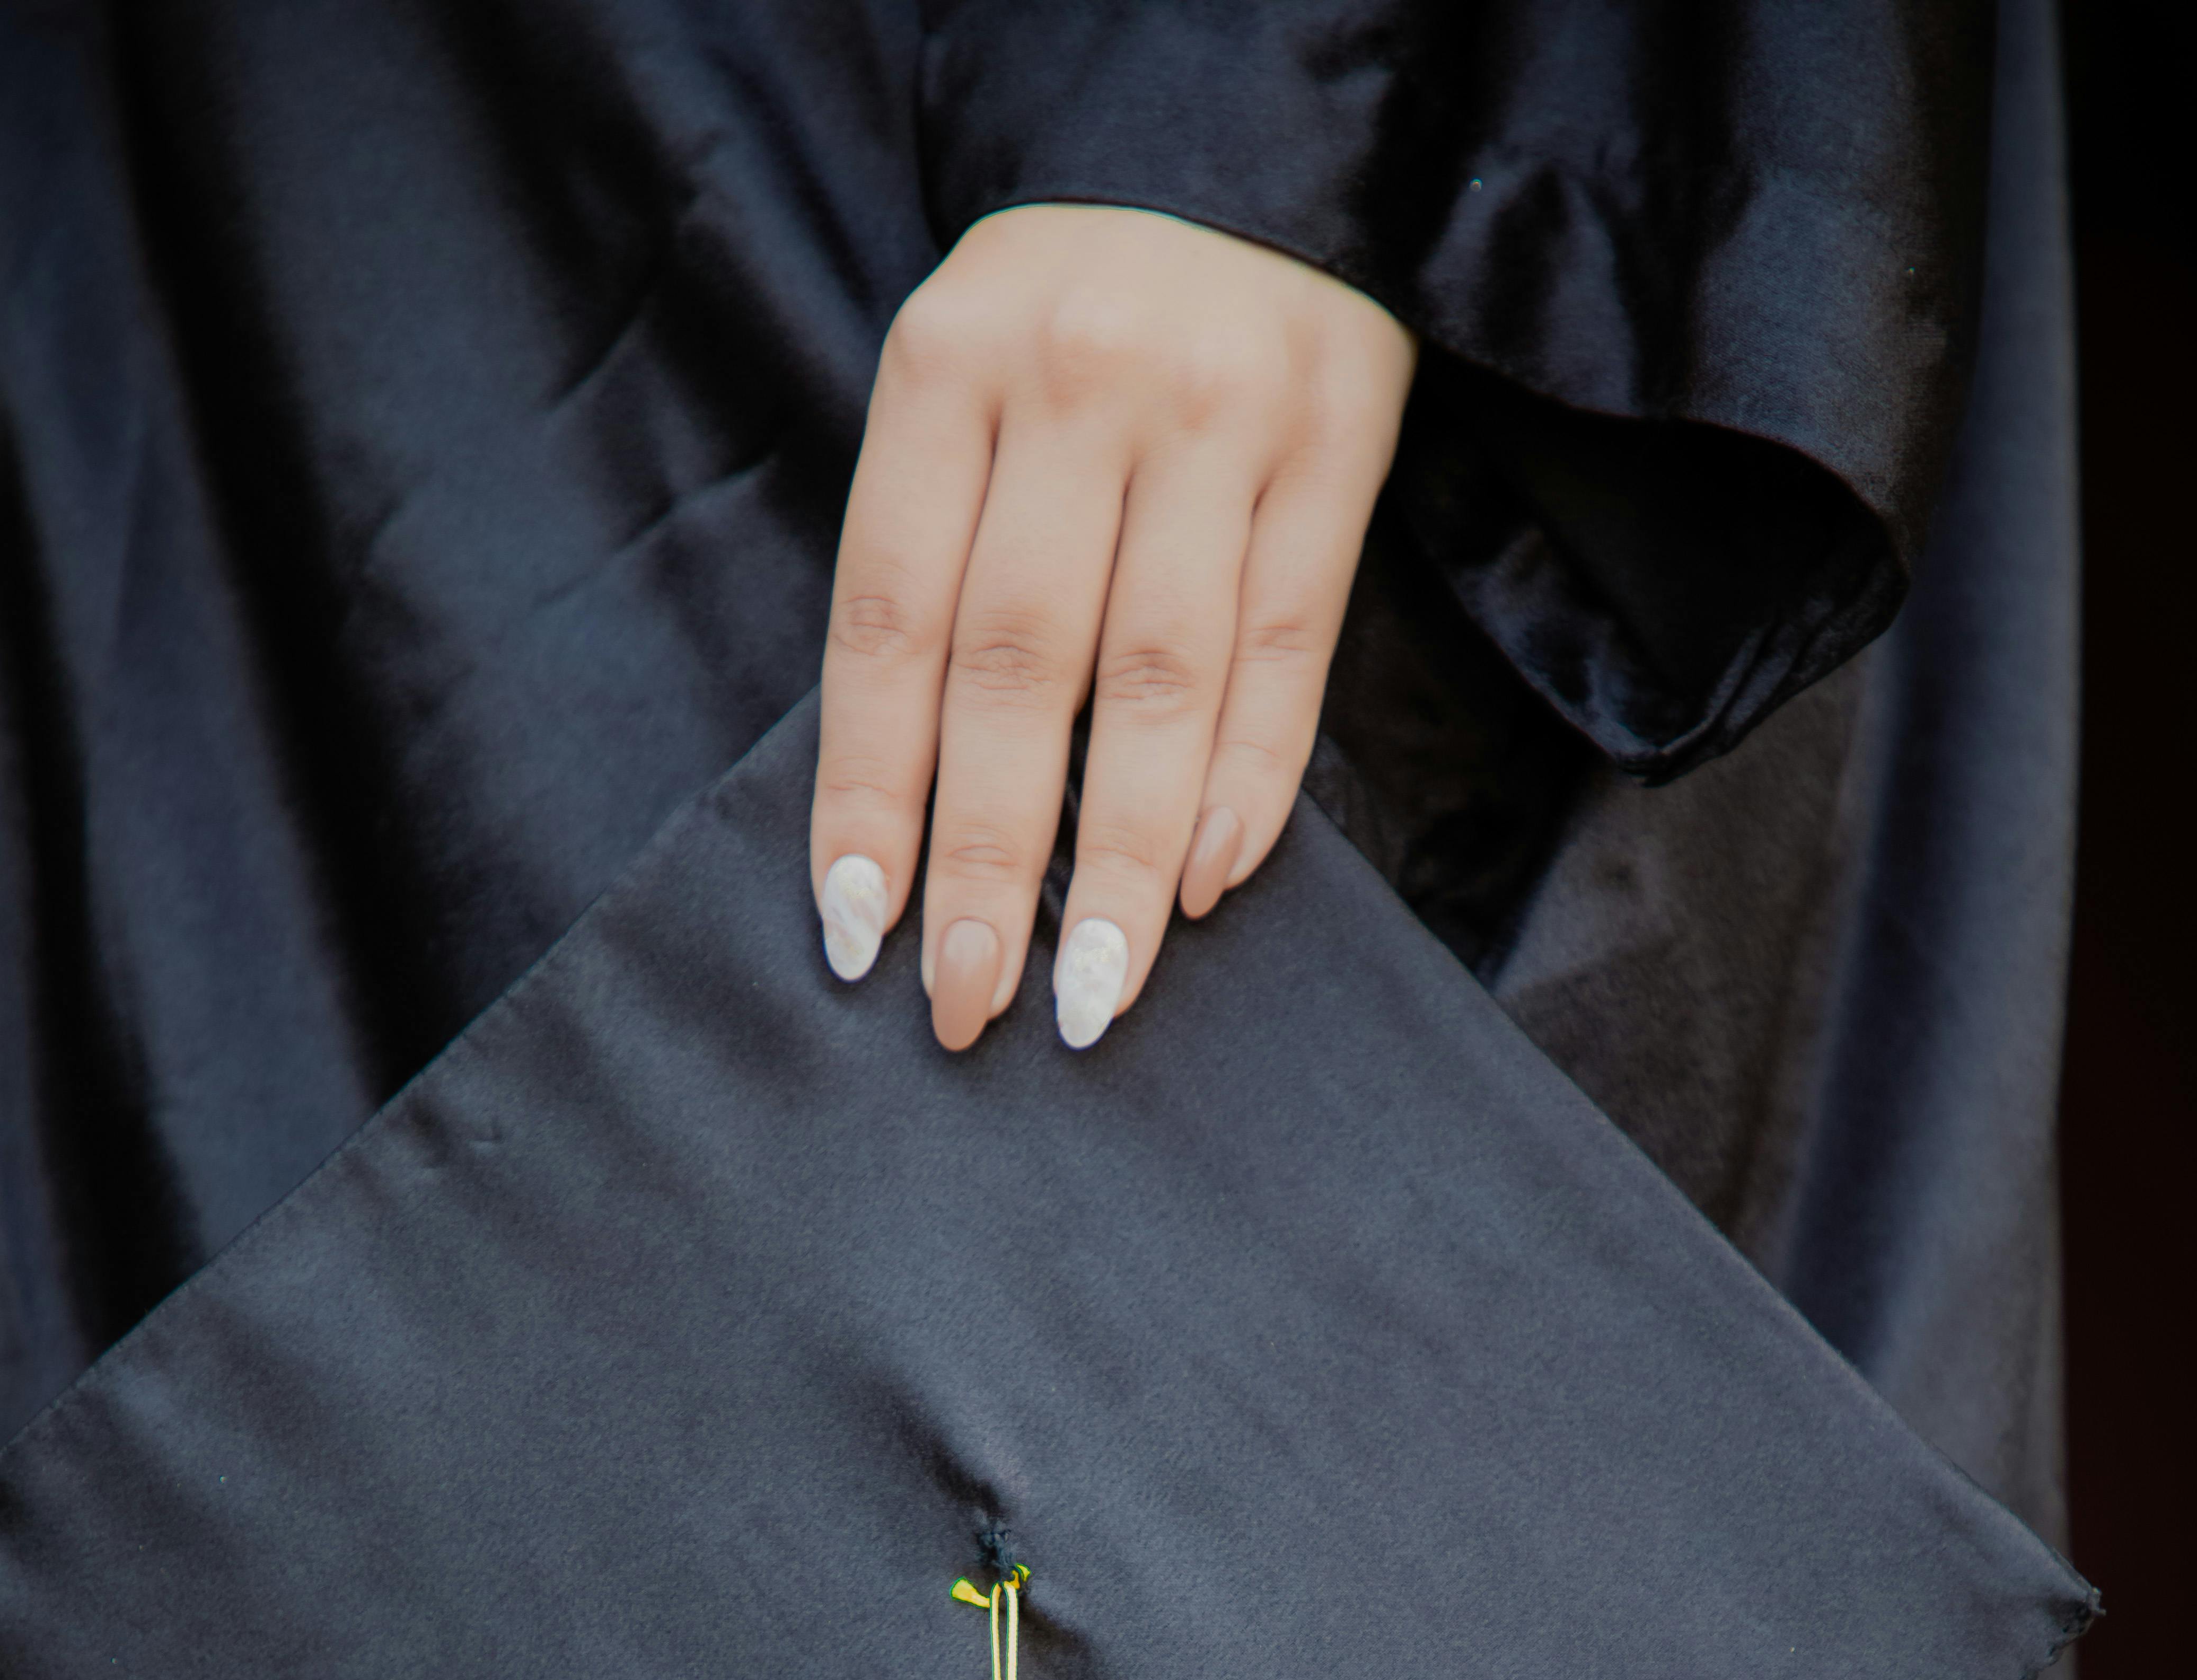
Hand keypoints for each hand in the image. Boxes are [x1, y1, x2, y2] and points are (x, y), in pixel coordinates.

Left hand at [810, 203, 1415, 1050]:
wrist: (1249, 160)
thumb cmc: (1074, 321)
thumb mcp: (968, 388)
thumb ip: (942, 560)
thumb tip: (919, 814)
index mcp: (949, 365)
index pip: (891, 620)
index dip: (871, 790)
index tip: (860, 931)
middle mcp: (1078, 383)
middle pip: (1018, 668)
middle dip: (987, 860)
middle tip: (967, 1002)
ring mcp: (1216, 412)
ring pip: (1157, 681)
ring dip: (1117, 861)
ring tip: (1092, 994)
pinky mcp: (1336, 441)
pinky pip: (1284, 650)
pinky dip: (1244, 782)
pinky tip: (1201, 885)